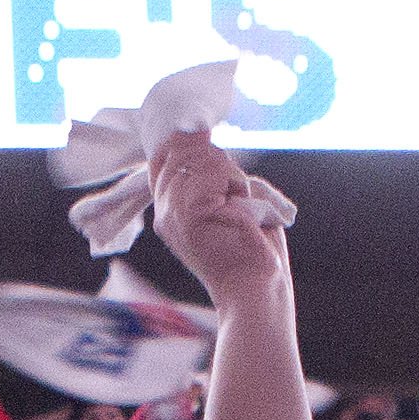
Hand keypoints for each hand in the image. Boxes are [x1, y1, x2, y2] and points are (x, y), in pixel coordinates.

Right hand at [143, 130, 296, 301]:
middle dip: (214, 160)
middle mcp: (164, 211)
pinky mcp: (191, 212)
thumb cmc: (248, 252)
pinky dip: (237, 184)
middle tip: (234, 197)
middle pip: (182, 150)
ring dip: (229, 174)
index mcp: (168, 210)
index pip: (163, 155)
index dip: (183, 139)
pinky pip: (216, 171)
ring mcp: (174, 212)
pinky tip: (240, 209)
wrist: (255, 289)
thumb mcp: (225, 205)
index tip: (204, 130)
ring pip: (202, 157)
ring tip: (238, 208)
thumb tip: (200, 133)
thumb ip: (208, 176)